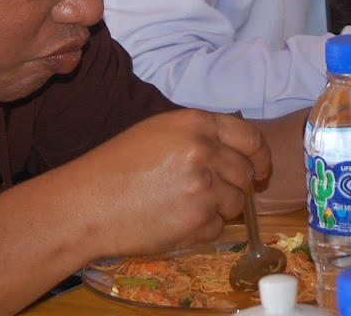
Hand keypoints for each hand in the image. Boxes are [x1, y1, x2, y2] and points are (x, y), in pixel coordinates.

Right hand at [66, 109, 268, 259]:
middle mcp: (205, 151)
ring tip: (187, 205)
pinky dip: (204, 228)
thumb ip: (199, 135)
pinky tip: (177, 220)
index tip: (261, 168)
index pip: (250, 137)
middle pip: (246, 172)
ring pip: (237, 202)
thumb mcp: (159, 130)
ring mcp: (205, 186)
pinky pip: (219, 226)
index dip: (260, 155)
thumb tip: (235, 152)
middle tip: (214, 192)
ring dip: (221, 207)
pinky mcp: (198, 219)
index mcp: (196, 123)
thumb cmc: (117, 165)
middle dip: (237, 185)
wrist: (89, 202)